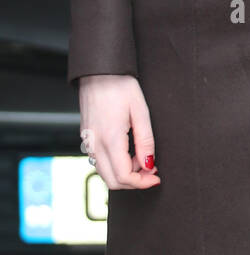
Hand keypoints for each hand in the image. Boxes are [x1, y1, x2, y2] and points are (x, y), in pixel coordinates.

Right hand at [78, 74, 159, 190]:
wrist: (98, 72)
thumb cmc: (120, 86)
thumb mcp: (141, 111)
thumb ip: (145, 141)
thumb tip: (149, 164)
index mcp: (110, 139)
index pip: (123, 176)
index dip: (142, 182)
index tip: (156, 176)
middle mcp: (95, 145)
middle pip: (112, 181)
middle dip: (134, 182)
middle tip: (151, 170)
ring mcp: (88, 142)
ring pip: (104, 173)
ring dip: (124, 173)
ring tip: (142, 156)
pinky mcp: (87, 138)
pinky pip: (100, 161)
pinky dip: (115, 164)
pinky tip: (129, 152)